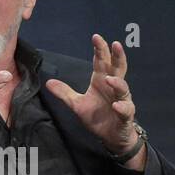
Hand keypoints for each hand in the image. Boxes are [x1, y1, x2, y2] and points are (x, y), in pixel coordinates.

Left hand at [44, 34, 137, 155]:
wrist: (111, 137)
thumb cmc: (98, 117)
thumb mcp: (77, 105)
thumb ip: (65, 93)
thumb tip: (48, 82)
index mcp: (101, 82)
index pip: (101, 62)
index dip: (100, 50)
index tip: (96, 37)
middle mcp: (113, 88)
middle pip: (117, 69)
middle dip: (117, 57)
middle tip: (115, 44)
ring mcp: (122, 101)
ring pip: (123, 88)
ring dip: (118, 83)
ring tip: (109, 79)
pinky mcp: (126, 115)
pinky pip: (126, 110)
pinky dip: (122, 107)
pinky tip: (116, 105)